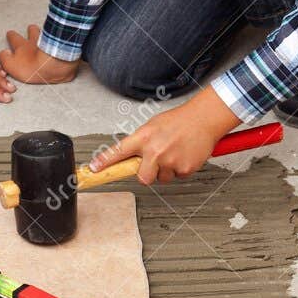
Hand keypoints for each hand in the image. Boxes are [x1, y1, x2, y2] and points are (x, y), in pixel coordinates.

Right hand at [0, 24, 79, 84]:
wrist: (55, 64)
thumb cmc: (34, 66)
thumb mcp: (11, 65)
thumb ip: (4, 59)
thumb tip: (3, 53)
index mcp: (22, 45)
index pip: (13, 37)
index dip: (11, 36)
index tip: (10, 34)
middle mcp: (35, 40)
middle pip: (32, 31)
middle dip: (30, 30)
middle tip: (30, 28)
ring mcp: (50, 41)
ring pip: (46, 33)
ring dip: (44, 32)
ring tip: (44, 32)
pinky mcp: (62, 46)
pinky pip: (60, 39)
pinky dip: (59, 38)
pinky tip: (61, 40)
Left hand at [88, 90, 241, 184]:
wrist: (203, 118)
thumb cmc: (179, 121)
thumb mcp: (153, 126)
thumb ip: (141, 142)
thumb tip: (131, 157)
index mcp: (144, 137)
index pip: (118, 152)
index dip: (104, 163)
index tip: (93, 170)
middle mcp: (154, 150)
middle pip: (142, 178)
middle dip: (148, 174)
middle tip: (157, 162)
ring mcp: (169, 161)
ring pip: (162, 179)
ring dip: (167, 170)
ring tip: (175, 152)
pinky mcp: (184, 169)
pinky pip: (178, 177)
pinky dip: (181, 169)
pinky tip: (185, 154)